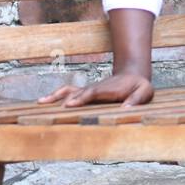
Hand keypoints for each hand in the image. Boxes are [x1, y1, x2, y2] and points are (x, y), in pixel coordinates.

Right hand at [38, 71, 153, 107]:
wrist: (133, 75)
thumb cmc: (139, 86)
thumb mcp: (145, 91)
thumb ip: (137, 99)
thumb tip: (126, 108)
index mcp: (108, 90)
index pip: (92, 93)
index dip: (81, 98)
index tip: (70, 104)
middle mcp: (94, 89)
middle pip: (76, 93)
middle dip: (64, 101)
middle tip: (50, 109)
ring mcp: (88, 90)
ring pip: (69, 91)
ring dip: (55, 96)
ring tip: (40, 102)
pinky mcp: (85, 93)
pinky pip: (68, 93)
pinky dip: (56, 96)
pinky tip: (43, 102)